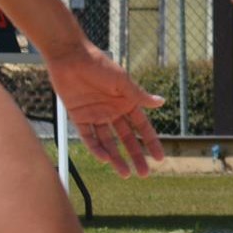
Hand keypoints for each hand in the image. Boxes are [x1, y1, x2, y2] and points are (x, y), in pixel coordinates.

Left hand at [45, 43, 165, 177]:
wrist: (70, 58)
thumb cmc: (99, 65)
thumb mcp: (122, 81)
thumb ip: (138, 96)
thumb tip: (161, 102)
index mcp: (127, 102)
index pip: (142, 127)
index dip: (151, 142)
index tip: (160, 157)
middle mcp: (114, 111)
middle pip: (127, 139)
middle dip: (136, 156)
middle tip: (144, 173)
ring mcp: (97, 116)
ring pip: (109, 142)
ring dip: (116, 158)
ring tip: (125, 174)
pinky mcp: (80, 117)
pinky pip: (89, 137)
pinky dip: (97, 148)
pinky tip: (105, 159)